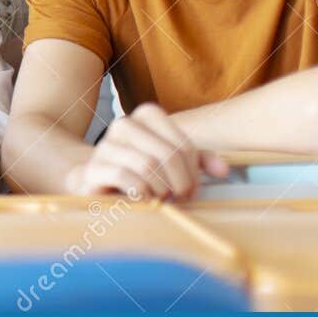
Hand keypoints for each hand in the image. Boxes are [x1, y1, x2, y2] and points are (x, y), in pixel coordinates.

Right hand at [67, 103, 228, 199]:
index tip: (191, 188)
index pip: (182, 145)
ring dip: (161, 190)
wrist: (99, 181)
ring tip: (162, 199)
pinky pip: (126, 178)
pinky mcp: (93, 168)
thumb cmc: (142, 171)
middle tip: (181, 199)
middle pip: (167, 154)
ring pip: (147, 165)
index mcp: (146, 116)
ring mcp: (105, 145)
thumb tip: (223, 169)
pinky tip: (144, 200)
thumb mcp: (173, 162)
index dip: (193, 172)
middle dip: (180, 183)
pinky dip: (142, 194)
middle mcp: (124, 124)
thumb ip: (199, 162)